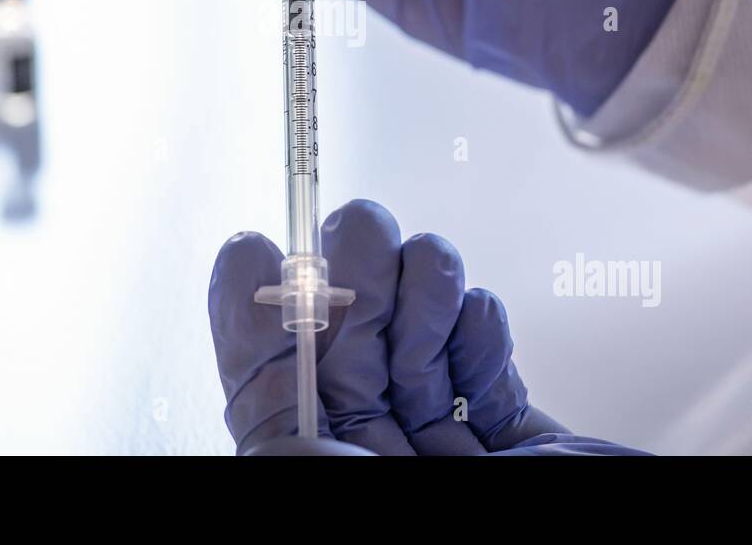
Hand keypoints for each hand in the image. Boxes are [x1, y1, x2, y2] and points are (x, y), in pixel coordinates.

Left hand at [209, 199, 644, 454]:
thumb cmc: (445, 536)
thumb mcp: (321, 470)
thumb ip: (276, 401)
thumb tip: (240, 290)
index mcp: (316, 462)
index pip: (262, 370)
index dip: (250, 302)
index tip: (252, 246)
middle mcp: (369, 449)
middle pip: (341, 328)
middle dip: (351, 270)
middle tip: (365, 236)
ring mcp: (440, 432)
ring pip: (413, 319)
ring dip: (428, 298)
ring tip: (437, 327)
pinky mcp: (510, 423)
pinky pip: (484, 346)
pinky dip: (486, 335)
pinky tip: (481, 356)